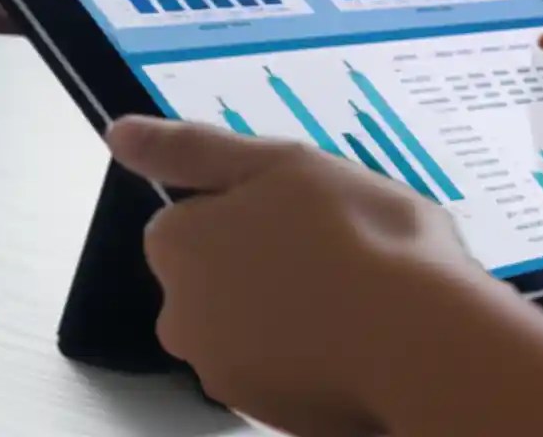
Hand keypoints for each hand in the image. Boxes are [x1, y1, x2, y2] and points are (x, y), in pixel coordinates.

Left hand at [107, 116, 502, 435]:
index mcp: (179, 247)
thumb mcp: (285, 163)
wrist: (423, 342)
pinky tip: (368, 340)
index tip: (306, 210)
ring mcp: (226, 377)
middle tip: (340, 249)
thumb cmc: (360, 235)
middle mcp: (182, 319)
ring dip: (294, 314)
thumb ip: (198, 151)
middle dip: (267, 267)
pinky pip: (289, 374)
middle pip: (219, 280)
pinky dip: (318, 359)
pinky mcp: (272, 417)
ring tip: (364, 296)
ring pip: (255, 330)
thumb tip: (119, 134)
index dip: (250, 210)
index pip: (193, 219)